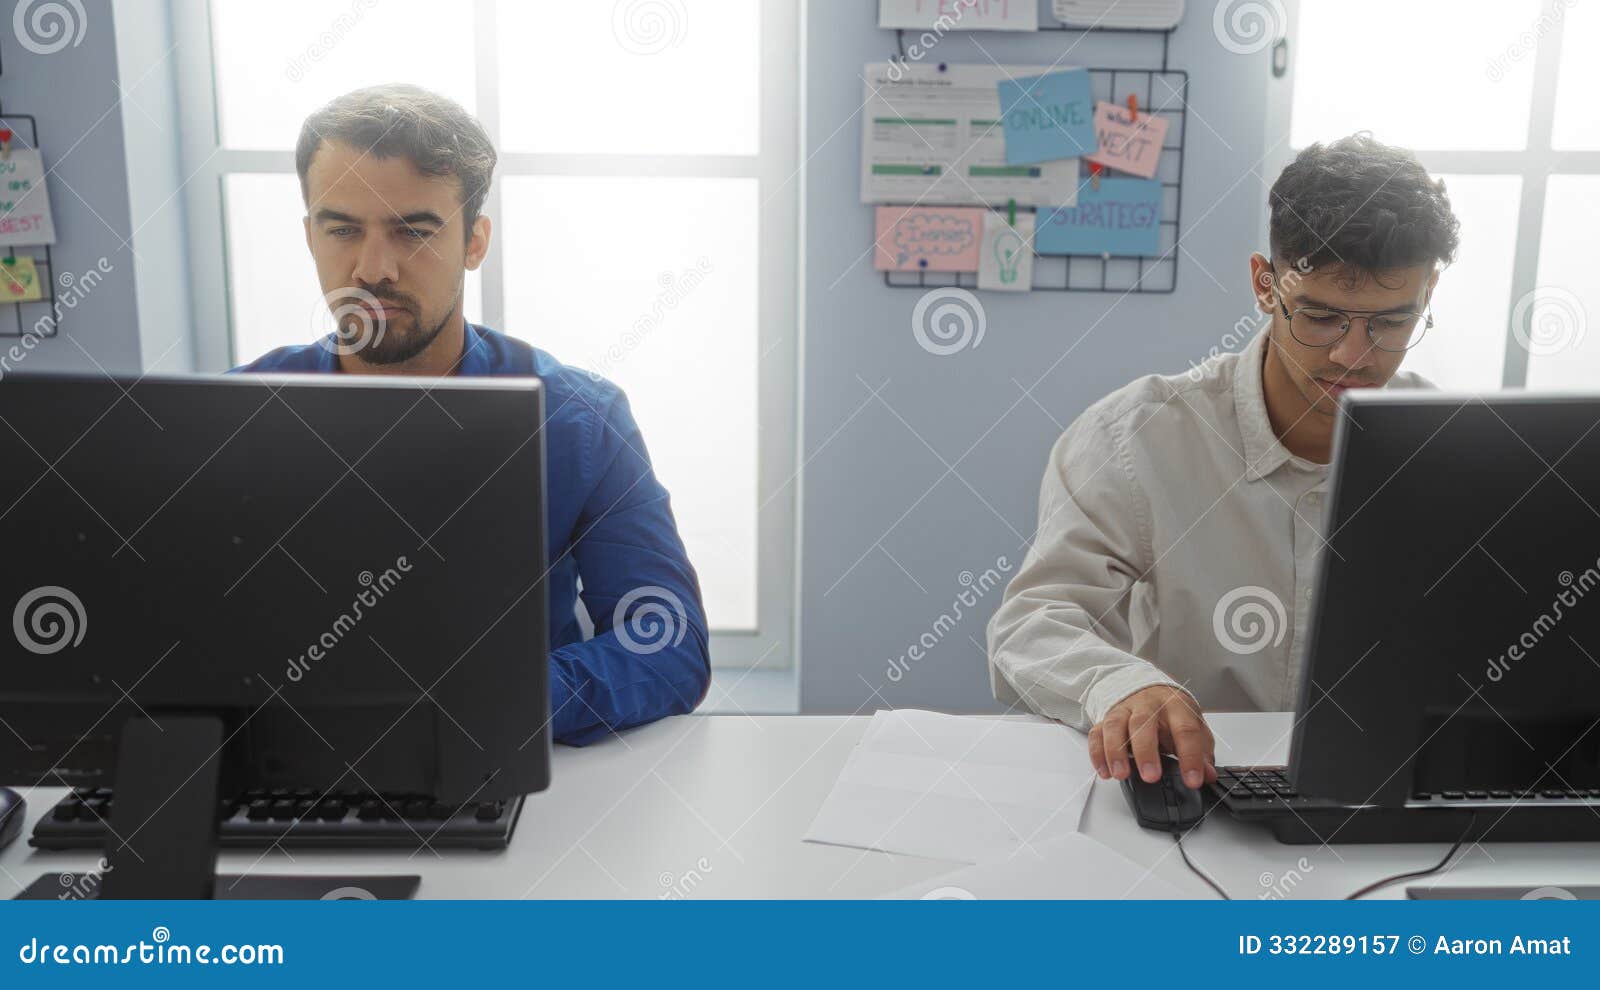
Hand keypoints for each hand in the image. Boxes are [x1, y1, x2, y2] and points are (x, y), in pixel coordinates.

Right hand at [1088, 685, 1217, 789]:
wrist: (1147, 688)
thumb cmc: (1171, 712)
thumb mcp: (1194, 726)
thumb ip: (1202, 751)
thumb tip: (1208, 774)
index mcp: (1176, 707)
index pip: (1185, 730)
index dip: (1191, 756)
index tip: (1192, 780)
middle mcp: (1148, 705)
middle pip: (1143, 724)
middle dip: (1146, 751)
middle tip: (1151, 777)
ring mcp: (1124, 710)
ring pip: (1115, 726)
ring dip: (1116, 751)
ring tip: (1121, 774)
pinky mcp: (1106, 718)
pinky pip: (1097, 733)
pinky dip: (1098, 753)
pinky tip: (1105, 771)